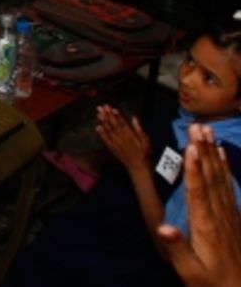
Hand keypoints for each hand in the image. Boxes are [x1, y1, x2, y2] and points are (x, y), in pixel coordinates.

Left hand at [96, 105, 150, 171]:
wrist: (138, 166)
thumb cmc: (144, 153)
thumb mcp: (146, 141)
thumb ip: (139, 129)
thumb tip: (134, 118)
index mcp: (130, 135)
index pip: (122, 123)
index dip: (116, 115)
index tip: (112, 108)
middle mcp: (121, 138)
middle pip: (113, 124)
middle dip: (107, 115)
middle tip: (102, 107)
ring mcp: (116, 143)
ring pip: (108, 130)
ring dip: (103, 121)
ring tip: (98, 113)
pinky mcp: (112, 148)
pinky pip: (105, 140)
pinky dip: (101, 133)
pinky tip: (97, 127)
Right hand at [158, 123, 240, 286]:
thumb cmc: (211, 283)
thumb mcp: (190, 272)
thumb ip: (178, 248)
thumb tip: (163, 227)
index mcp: (206, 227)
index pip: (199, 192)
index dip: (194, 169)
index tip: (190, 146)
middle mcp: (219, 215)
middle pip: (210, 178)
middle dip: (203, 151)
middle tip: (197, 126)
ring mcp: (229, 214)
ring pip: (220, 178)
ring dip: (213, 153)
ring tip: (206, 130)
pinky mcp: (233, 216)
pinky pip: (229, 186)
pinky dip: (225, 168)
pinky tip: (221, 154)